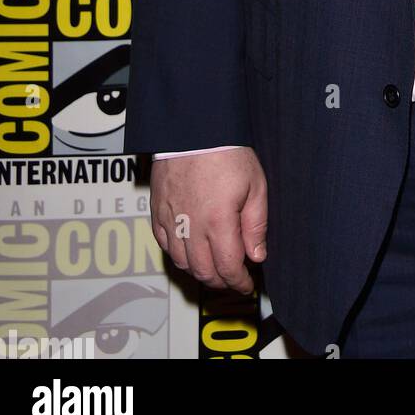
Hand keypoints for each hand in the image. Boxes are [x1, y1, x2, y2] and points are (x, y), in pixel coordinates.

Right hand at [150, 148, 267, 293]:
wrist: (195, 129)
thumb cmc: (227, 152)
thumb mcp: (256, 186)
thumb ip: (256, 225)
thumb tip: (256, 255)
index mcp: (218, 222)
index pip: (228, 267)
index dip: (239, 282)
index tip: (247, 285)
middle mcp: (191, 226)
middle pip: (203, 271)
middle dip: (221, 281)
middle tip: (233, 279)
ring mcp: (171, 219)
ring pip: (182, 262)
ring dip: (199, 271)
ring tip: (214, 267)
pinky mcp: (158, 210)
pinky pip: (163, 244)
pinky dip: (178, 254)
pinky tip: (190, 250)